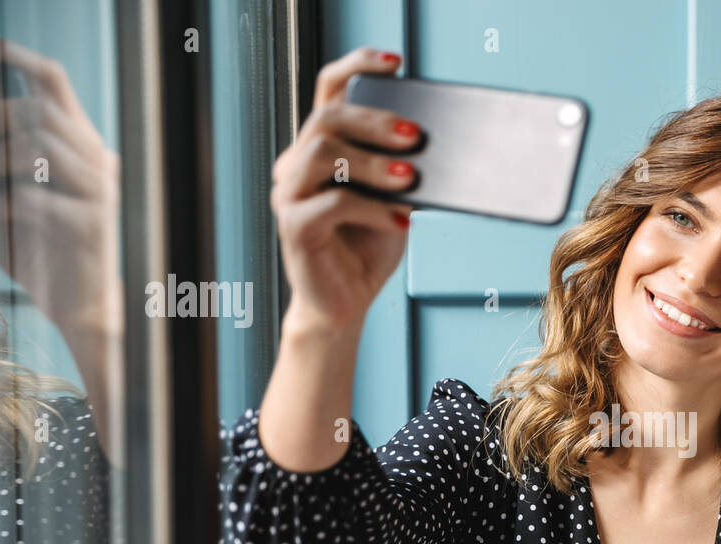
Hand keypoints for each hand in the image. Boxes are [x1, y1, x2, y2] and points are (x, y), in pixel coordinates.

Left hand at [0, 38, 120, 338]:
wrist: (84, 309)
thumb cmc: (45, 252)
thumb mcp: (19, 196)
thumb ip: (3, 161)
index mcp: (83, 149)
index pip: (56, 84)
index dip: (22, 60)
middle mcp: (98, 164)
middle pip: (39, 111)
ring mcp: (99, 195)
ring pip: (37, 147)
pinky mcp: (91, 227)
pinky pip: (30, 200)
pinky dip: (0, 208)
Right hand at [271, 47, 420, 331]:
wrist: (346, 303)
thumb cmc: (368, 246)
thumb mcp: (393, 199)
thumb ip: (400, 169)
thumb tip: (431, 144)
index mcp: (320, 147)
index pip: (329, 91)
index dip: (358, 67)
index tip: (396, 63)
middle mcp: (297, 163)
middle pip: (327, 119)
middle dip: (375, 121)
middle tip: (415, 136)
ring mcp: (290, 194)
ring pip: (323, 153)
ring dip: (372, 162)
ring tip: (409, 179)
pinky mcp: (294, 227)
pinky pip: (331, 204)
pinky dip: (372, 209)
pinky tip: (401, 220)